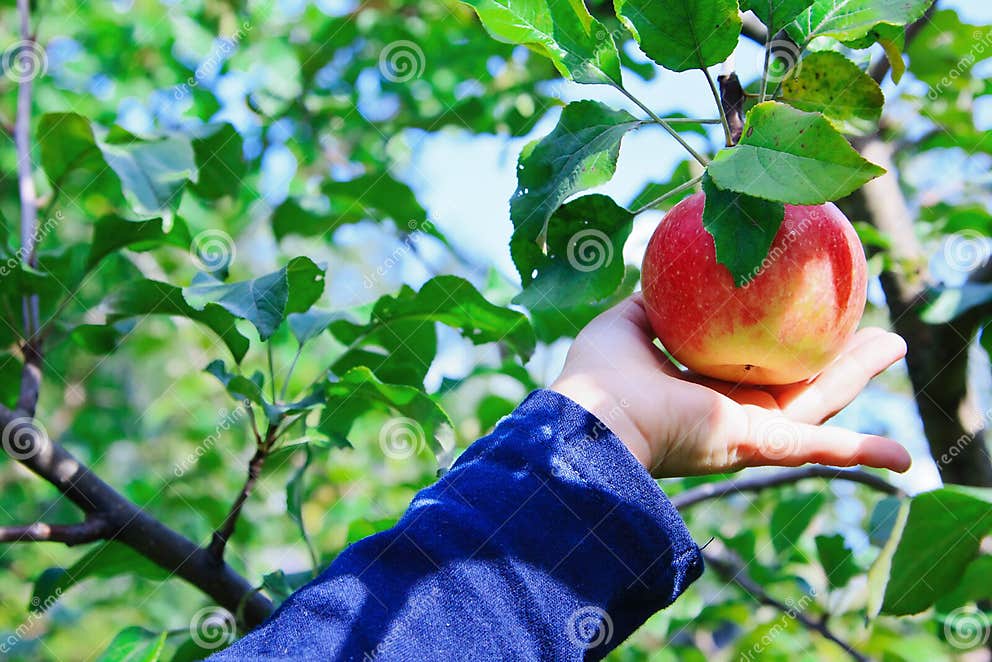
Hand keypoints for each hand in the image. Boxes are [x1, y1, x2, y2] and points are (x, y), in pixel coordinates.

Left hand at [549, 293, 910, 476]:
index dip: (785, 338)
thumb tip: (672, 267)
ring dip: (858, 377)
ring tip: (896, 345)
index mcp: (702, 388)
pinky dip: (859, 455)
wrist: (594, 416)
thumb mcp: (628, 321)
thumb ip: (655, 301)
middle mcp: (729, 414)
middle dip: (837, 358)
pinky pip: (816, 449)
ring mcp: (747, 434)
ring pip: (818, 404)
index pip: (756, 361)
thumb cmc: (600, 372)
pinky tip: (902, 459)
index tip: (808, 308)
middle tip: (871, 328)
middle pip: (798, 383)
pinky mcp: (756, 445)